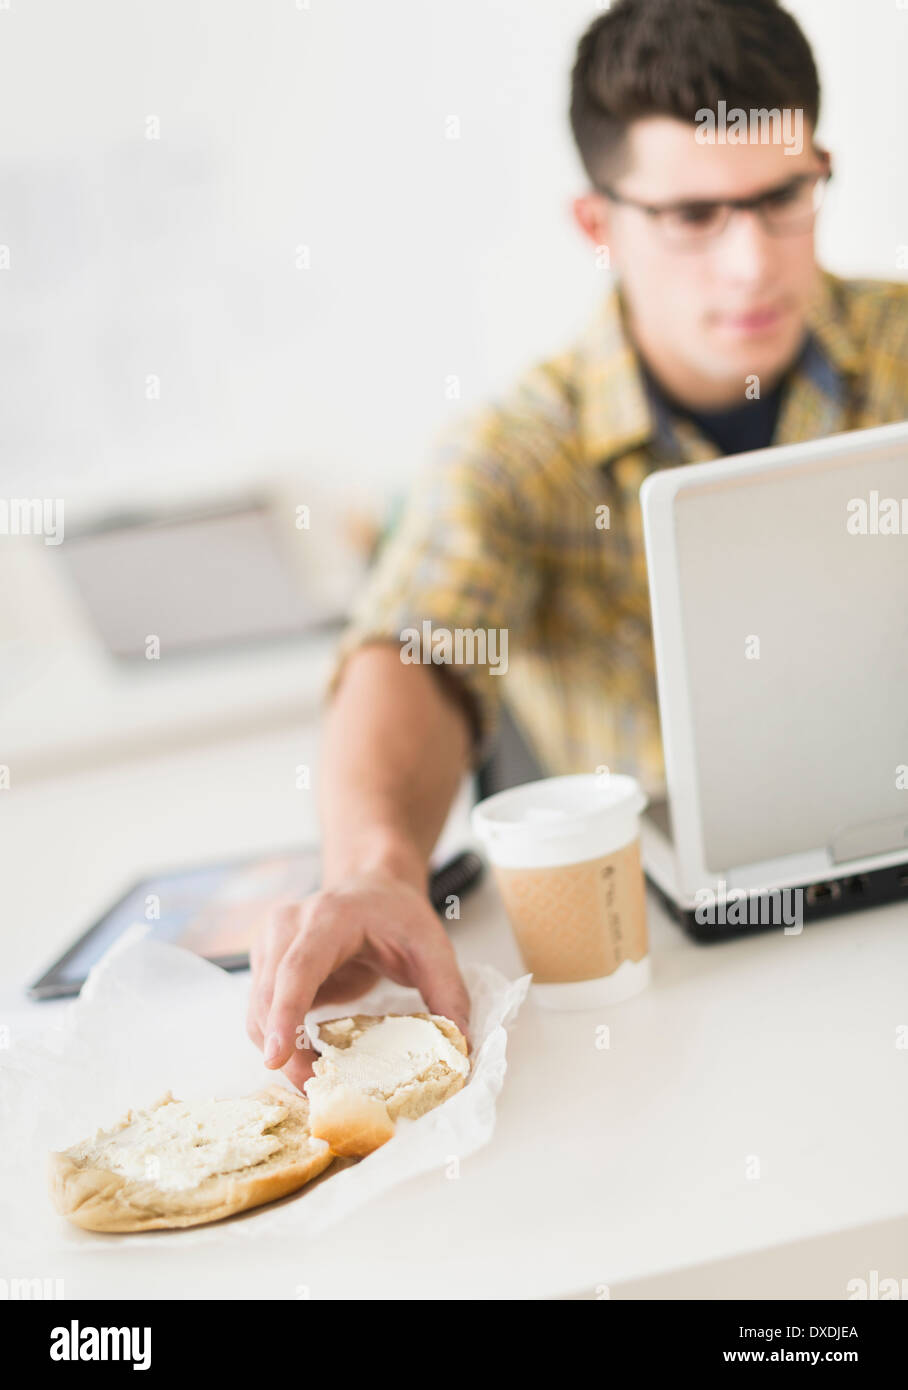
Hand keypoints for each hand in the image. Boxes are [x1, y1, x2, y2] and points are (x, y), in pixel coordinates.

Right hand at [246, 870, 472, 1092]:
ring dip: (280, 1049)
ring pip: (256, 1009)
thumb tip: (461, 1045)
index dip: (285, 1015)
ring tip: (317, 1080)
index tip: (276, 1058)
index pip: (297, 968)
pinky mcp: (264, 964)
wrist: (373, 886)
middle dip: (285, 1049)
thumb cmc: (397, 914)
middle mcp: (287, 926)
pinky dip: (278, 1039)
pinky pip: (260, 1011)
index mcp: (329, 918)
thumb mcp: (432, 946)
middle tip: (316, 1091)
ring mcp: (269, 943)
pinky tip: (308, 1058)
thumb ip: (448, 992)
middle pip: (269, 995)